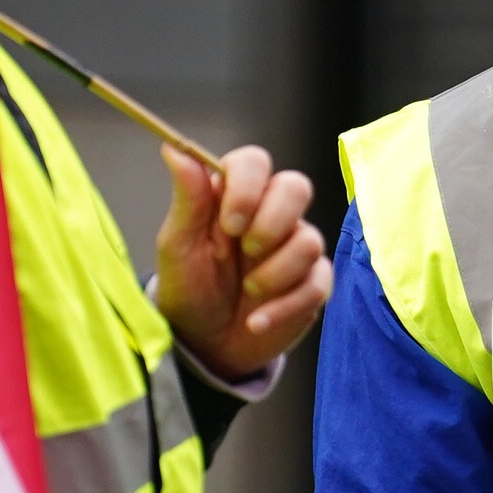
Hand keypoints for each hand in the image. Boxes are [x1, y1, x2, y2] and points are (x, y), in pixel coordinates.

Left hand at [152, 143, 331, 381]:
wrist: (206, 344)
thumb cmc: (189, 288)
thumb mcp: (179, 246)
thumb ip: (187, 198)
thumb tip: (173, 148)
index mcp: (234, 195)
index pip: (254, 162)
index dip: (248, 188)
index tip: (229, 225)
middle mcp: (270, 214)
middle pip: (296, 187)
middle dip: (271, 224)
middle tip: (246, 252)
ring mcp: (295, 247)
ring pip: (310, 240)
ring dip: (275, 273)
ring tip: (248, 292)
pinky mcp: (313, 282)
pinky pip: (319, 283)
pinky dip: (285, 306)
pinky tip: (257, 321)